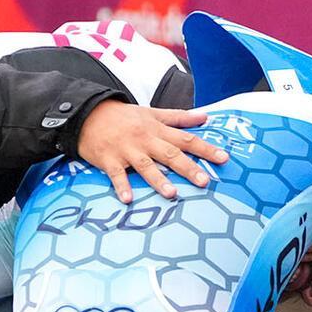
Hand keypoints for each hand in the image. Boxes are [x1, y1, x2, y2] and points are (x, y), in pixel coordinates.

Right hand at [71, 100, 228, 201]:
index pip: (186, 139)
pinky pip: (116, 175)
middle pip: (170, 154)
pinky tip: (128, 199)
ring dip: (158, 180)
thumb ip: (179, 117)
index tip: (223, 158)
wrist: (88, 113)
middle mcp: (145, 140)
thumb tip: (205, 117)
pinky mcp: (109, 159)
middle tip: (204, 181)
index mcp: (157, 130)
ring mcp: (127, 150)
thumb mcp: (152, 112)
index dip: (205, 149)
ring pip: (145, 165)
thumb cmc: (123, 116)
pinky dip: (122, 186)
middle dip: (188, 167)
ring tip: (172, 194)